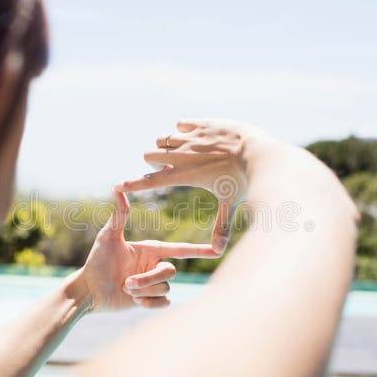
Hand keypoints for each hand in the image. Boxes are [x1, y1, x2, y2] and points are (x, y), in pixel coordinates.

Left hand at [77, 190, 219, 311]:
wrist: (89, 289)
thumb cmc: (97, 261)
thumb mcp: (108, 237)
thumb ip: (119, 215)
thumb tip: (117, 188)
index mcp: (151, 250)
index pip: (180, 249)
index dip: (199, 250)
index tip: (217, 249)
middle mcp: (155, 265)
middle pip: (170, 272)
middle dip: (148, 279)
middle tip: (126, 282)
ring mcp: (154, 284)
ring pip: (166, 288)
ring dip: (143, 290)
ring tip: (126, 288)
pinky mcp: (151, 300)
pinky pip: (164, 302)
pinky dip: (148, 303)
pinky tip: (134, 301)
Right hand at [116, 119, 273, 252]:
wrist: (258, 152)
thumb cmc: (244, 180)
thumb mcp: (229, 203)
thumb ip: (221, 227)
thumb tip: (218, 252)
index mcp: (186, 175)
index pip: (152, 181)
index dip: (133, 184)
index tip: (118, 186)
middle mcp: (184, 154)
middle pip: (152, 155)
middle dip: (154, 162)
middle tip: (167, 167)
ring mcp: (193, 137)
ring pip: (165, 138)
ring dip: (166, 145)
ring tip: (177, 152)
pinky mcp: (203, 124)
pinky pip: (182, 124)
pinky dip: (183, 131)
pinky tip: (191, 135)